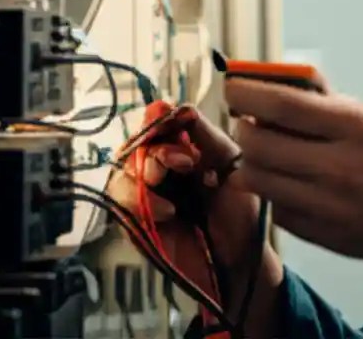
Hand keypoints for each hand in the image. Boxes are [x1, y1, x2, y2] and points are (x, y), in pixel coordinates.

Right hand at [105, 106, 280, 300]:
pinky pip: (120, 201)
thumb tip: (181, 106)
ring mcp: (146, 195)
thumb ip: (207, 136)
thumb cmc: (241, 212)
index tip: (161, 112)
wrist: (241, 258)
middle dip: (155, 147)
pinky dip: (140, 200)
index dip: (155, 117)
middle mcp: (161, 170)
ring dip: (144, 171)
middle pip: (136, 144)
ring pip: (122, 170)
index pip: (157, 124)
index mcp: (183, 150)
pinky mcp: (135, 222)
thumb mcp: (231, 164)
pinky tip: (168, 211)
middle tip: (184, 161)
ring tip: (167, 182)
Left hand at [225, 78, 362, 295]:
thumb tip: (292, 85)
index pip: (278, 103)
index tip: (235, 85)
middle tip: (250, 121)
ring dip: (253, 162)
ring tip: (267, 154)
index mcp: (358, 128)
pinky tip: (294, 185)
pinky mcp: (329, 238)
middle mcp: (339, 167)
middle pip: (255, 142)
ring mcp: (331, 207)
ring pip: (257, 180)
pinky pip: (279, 212)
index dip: (245, 90)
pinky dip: (277, 195)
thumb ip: (338, 107)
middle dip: (243, 127)